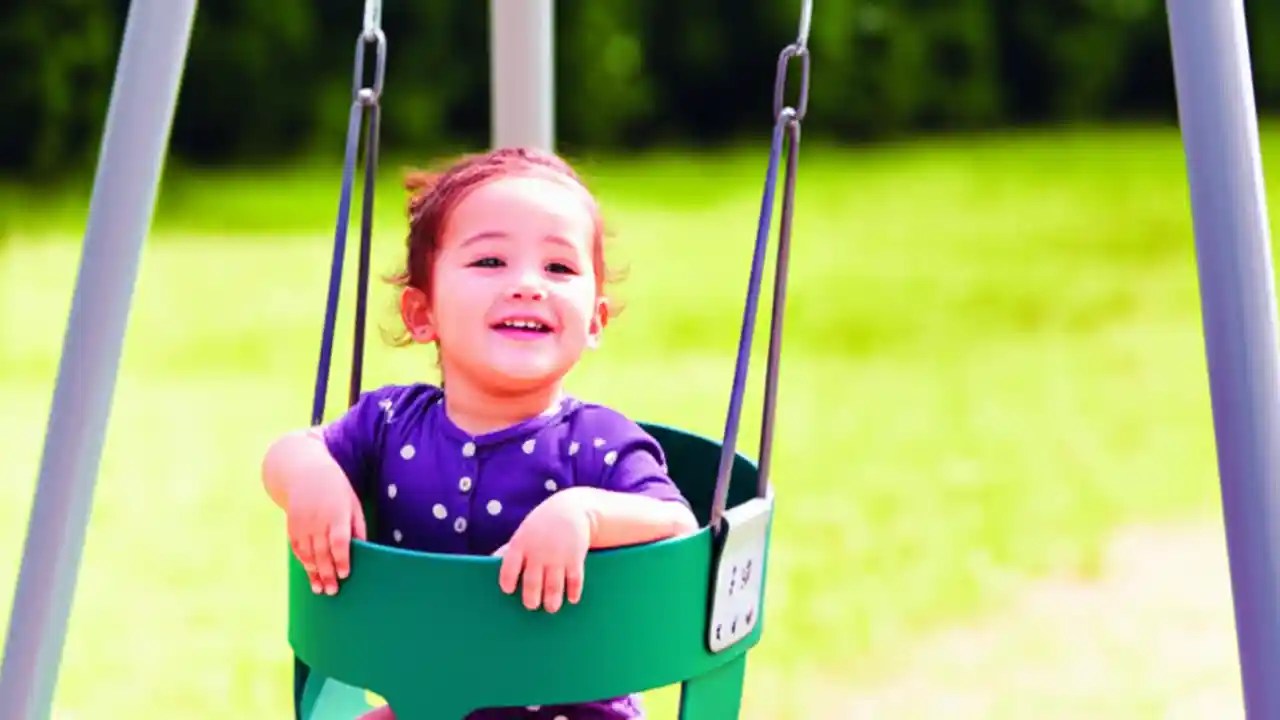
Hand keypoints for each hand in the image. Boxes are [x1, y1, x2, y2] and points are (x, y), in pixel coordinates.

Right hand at [287, 471, 366, 595]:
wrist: (304, 471)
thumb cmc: (337, 489)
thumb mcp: (352, 502)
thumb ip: (358, 526)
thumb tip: (365, 548)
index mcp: (336, 514)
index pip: (339, 541)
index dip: (341, 558)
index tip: (345, 574)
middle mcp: (317, 520)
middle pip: (322, 552)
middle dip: (327, 573)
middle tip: (333, 591)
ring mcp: (301, 524)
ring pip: (307, 554)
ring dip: (313, 573)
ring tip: (320, 590)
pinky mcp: (291, 526)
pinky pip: (297, 548)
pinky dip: (303, 562)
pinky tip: (309, 574)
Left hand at [494, 488, 593, 612]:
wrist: (571, 509)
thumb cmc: (541, 525)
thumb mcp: (523, 533)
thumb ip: (510, 550)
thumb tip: (490, 561)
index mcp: (521, 544)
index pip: (509, 566)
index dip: (508, 580)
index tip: (508, 590)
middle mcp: (538, 552)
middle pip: (532, 581)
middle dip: (531, 598)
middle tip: (531, 606)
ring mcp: (558, 556)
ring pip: (554, 585)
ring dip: (552, 600)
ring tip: (551, 608)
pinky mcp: (576, 558)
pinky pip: (575, 579)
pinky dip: (574, 591)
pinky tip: (572, 599)